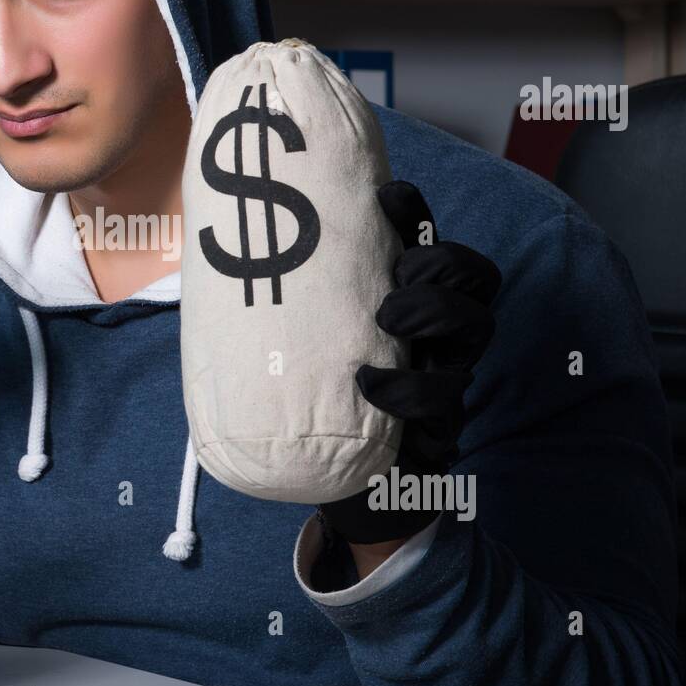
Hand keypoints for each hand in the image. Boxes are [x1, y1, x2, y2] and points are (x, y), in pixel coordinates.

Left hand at [316, 180, 501, 549]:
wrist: (345, 490)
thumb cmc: (315, 403)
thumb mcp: (300, 343)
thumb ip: (281, 303)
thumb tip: (208, 247)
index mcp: (403, 301)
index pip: (431, 241)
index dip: (417, 213)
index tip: (386, 195)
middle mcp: (436, 334)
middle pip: (476, 275)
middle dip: (441, 263)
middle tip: (395, 278)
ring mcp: (445, 377)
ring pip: (477, 327)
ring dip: (437, 313)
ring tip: (389, 321)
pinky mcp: (440, 425)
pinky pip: (447, 402)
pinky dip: (411, 389)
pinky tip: (370, 388)